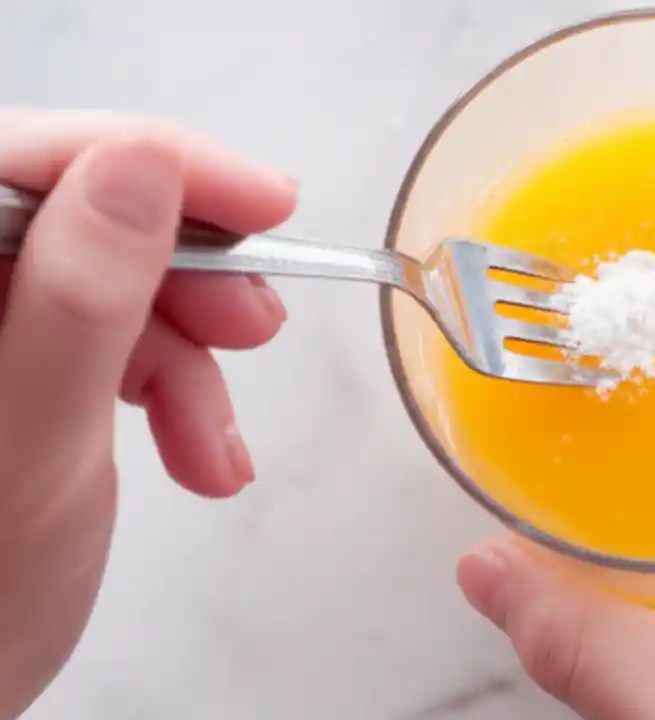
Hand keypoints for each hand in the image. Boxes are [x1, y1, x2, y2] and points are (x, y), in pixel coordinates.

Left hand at [0, 109, 294, 716]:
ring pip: (112, 283)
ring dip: (192, 357)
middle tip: (254, 325)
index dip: (156, 164)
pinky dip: (176, 392)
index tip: (262, 201)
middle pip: (81, 216)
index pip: (33, 161)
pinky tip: (200, 452)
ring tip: (219, 439)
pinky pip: (113, 340)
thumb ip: (79, 300)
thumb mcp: (31, 451)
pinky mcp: (17, 365)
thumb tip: (138, 169)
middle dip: (186, 277)